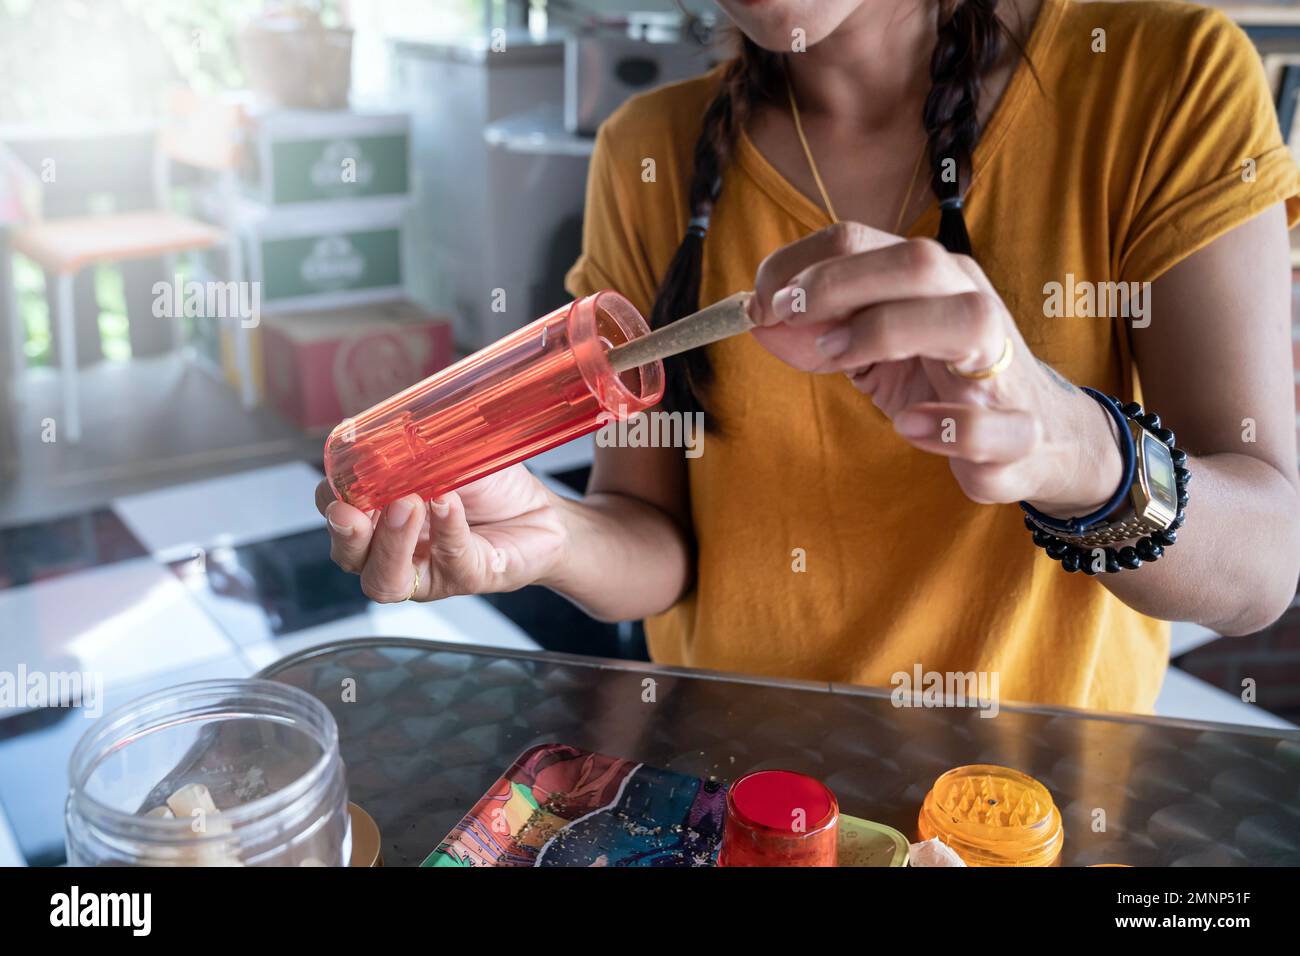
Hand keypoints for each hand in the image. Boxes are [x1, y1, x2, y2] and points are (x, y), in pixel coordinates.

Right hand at [314, 464, 567, 601]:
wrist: (543, 512)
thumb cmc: (490, 485)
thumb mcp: (448, 452)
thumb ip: (414, 449)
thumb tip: (382, 434)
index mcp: (379, 516)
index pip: (337, 512)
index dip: (331, 500)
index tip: (340, 480)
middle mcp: (394, 550)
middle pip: (349, 557)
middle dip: (346, 533)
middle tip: (354, 509)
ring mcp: (427, 570)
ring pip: (385, 578)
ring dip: (390, 542)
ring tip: (408, 505)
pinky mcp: (465, 578)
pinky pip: (448, 560)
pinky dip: (446, 529)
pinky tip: (449, 503)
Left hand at [748, 222, 1121, 514]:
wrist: (1033, 438)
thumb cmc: (942, 381)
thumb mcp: (873, 349)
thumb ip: (818, 332)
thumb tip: (754, 318)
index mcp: (930, 279)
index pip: (861, 240)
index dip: (799, 265)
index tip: (757, 301)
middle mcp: (971, 303)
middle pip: (916, 262)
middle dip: (837, 282)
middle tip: (783, 315)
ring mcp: (1002, 365)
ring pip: (968, 319)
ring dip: (889, 331)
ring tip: (839, 357)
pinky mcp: (1018, 431)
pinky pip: (992, 423)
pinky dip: (948, 427)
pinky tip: (910, 427)